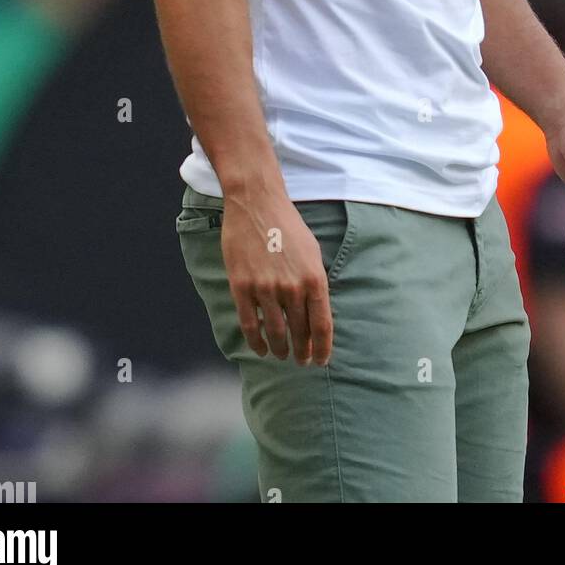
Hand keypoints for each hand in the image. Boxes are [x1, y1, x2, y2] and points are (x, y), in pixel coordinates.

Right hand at [220, 192, 333, 364]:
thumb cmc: (288, 226)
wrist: (257, 203)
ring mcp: (266, 288)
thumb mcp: (313, 252)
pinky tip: (260, 349)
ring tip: (282, 356)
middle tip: (301, 361)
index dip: (322, 349)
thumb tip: (317, 313)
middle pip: (299, 333)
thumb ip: (315, 283)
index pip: (322, 326)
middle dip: (302, 351)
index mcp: (314, 279)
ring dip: (280, 350)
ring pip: (275, 333)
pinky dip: (256, 342)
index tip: (320, 361)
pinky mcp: (242, 287)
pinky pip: (250, 325)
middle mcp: (292, 287)